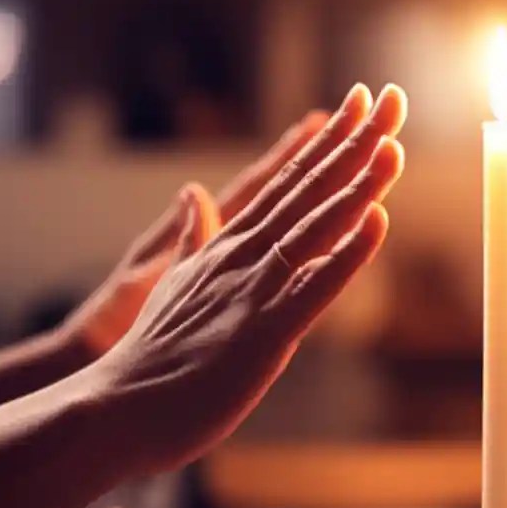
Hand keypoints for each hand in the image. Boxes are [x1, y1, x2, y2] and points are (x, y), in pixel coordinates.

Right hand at [96, 83, 407, 469]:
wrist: (112, 410)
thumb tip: (193, 195)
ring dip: (359, 184)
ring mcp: (253, 290)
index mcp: (226, 248)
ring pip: (316, 226)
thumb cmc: (147, 360)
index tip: (356, 106)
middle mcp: (242, 257)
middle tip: (389, 97)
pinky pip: (316, 286)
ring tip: (394, 142)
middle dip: (353, 142)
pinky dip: (350, 253)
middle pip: (307, 190)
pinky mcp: (264, 334)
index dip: (325, 145)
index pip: (285, 185)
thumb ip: (191, 238)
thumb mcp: (171, 284)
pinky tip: (379, 221)